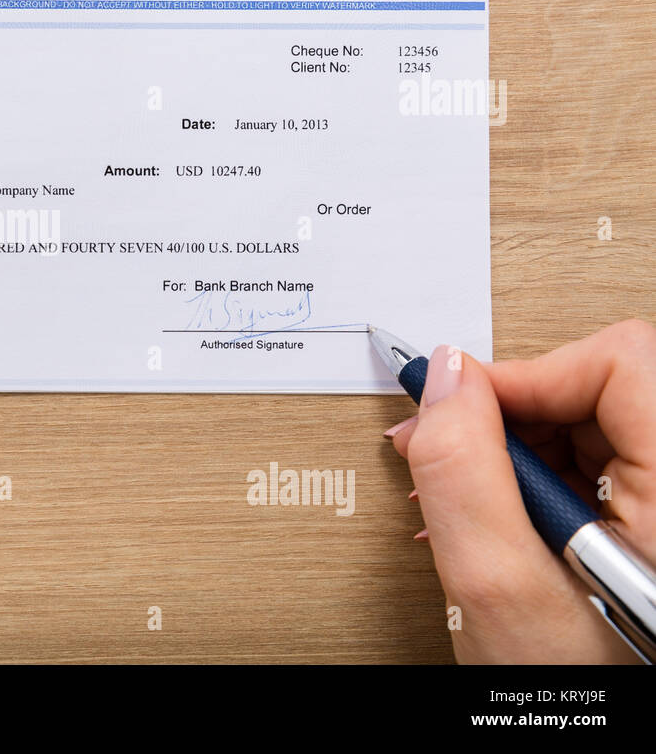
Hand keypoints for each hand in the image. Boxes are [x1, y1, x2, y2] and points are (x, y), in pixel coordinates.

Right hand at [385, 320, 655, 662]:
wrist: (597, 739)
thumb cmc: (569, 695)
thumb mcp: (497, 582)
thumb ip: (463, 470)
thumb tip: (444, 377)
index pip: (618, 362)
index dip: (525, 374)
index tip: (458, 405)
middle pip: (600, 388)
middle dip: (508, 416)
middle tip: (447, 451)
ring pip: (590, 425)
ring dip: (515, 452)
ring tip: (469, 501)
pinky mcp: (651, 526)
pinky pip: (594, 466)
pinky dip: (534, 481)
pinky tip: (499, 519)